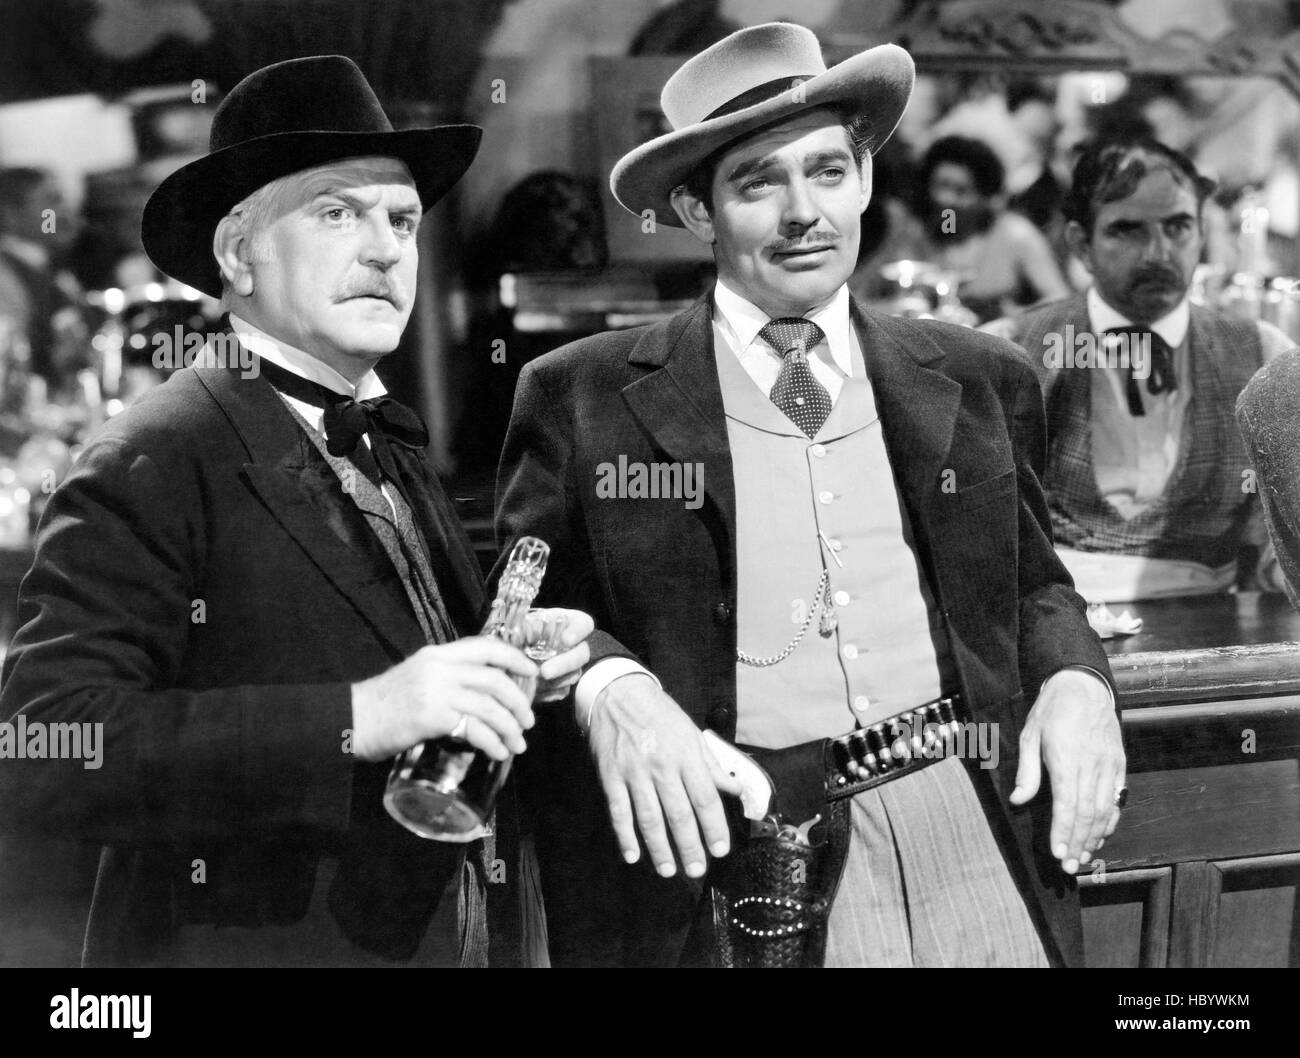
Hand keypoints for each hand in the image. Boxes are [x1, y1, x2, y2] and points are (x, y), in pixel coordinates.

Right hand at [350, 636, 537, 762]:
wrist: (351, 720)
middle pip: (495, 679)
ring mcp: (436, 691)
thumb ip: (447, 679)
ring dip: (510, 727)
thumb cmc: (384, 705)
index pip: (486, 646)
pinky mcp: (432, 716)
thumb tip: (483, 697)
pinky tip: (499, 752)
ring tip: (518, 744)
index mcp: (438, 654)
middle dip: (518, 701)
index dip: (515, 658)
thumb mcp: (418, 677)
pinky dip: (493, 742)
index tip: (531, 673)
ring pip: (489, 706)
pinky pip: (475, 729)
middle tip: (527, 721)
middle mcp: (439, 667)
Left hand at [525, 608, 593, 702]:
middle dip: (563, 664)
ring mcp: (573, 665)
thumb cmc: (524, 628)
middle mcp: (577, 644)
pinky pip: (562, 691)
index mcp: (571, 623)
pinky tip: (534, 689)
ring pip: (572, 675)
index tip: (565, 640)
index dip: (577, 632)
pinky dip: (548, 692)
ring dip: (554, 681)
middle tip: (545, 672)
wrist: (517, 647)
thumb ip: (527, 626)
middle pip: (582, 655)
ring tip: (534, 681)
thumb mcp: (524, 622)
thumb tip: (528, 631)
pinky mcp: (564, 682)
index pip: (583, 624)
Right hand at [588, 674, 743, 879]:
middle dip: (690, 846)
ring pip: (650, 818)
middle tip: (697, 870)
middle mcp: (662, 766)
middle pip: (679, 814)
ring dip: (660, 848)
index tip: (720, 850)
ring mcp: (634, 772)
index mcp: (686, 755)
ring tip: (669, 870)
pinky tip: (633, 855)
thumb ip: (712, 764)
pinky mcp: (611, 776)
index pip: (705, 798)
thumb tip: (735, 789)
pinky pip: (619, 811)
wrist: (618, 694)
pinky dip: (625, 835)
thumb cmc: (660, 714)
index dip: (714, 827)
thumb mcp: (692, 733)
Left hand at [1009, 668, 1125, 874]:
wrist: (1084, 685)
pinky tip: (1100, 837)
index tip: (1057, 854)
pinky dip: (1110, 821)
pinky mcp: (1119, 763)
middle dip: (1078, 843)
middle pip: (1087, 812)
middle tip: (1069, 867)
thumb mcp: (1030, 733)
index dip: (1063, 831)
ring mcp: (1109, 764)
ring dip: (1095, 837)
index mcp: (1065, 756)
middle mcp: (1091, 763)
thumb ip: (1027, 770)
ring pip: (1105, 809)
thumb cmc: (1051, 710)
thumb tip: (1018, 801)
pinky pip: (1118, 798)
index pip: (1067, 803)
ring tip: (1083, 858)